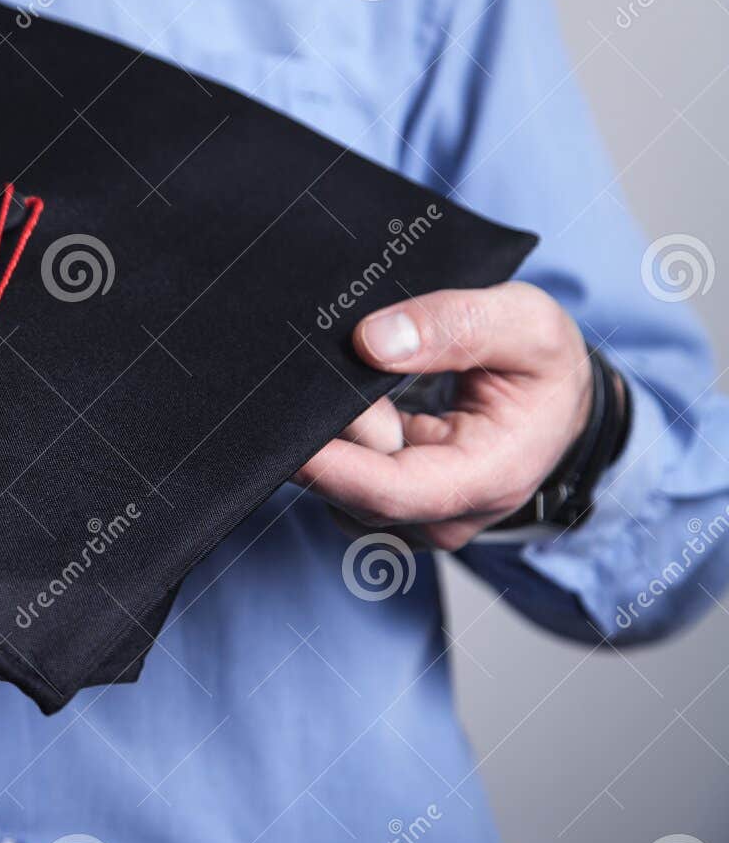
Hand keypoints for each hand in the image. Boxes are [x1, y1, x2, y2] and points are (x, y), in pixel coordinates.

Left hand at [295, 281, 592, 550]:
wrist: (556, 406)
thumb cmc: (544, 366)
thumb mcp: (525, 321)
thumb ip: (454, 325)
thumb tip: (371, 343)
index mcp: (488, 480)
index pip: (389, 492)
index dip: (330, 467)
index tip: (286, 435)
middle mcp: (445, 518)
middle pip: (354, 488)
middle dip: (337, 430)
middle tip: (349, 370)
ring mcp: (415, 521)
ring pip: (342, 487)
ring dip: (342, 436)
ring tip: (381, 392)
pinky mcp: (391, 513)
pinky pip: (344, 483)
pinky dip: (345, 444)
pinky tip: (370, 410)